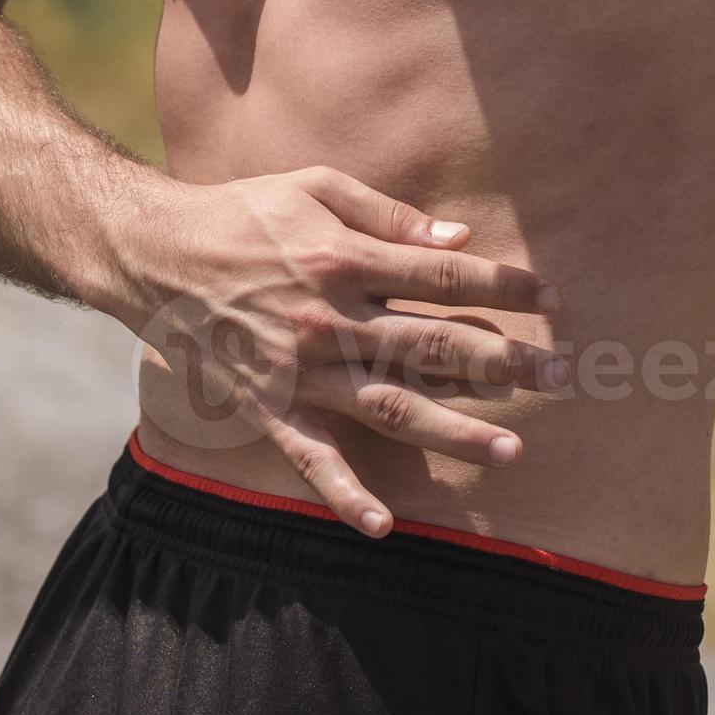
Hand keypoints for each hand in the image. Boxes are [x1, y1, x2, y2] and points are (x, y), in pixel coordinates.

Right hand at [120, 168, 567, 535]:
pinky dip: (345, 495)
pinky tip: (383, 526)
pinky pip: (311, 459)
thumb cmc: (242, 212)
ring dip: (454, 431)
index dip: (504, 285)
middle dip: (505, 362)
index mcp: (345, 258)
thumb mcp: (315, 187)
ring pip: (391, 406)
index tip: (551, 299)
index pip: (444, 275)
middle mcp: (330, 318)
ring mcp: (300, 370)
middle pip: (434, 345)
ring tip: (512, 451)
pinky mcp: (268, 407)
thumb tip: (456, 241)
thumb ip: (388, 216)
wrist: (154, 253)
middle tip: (561, 378)